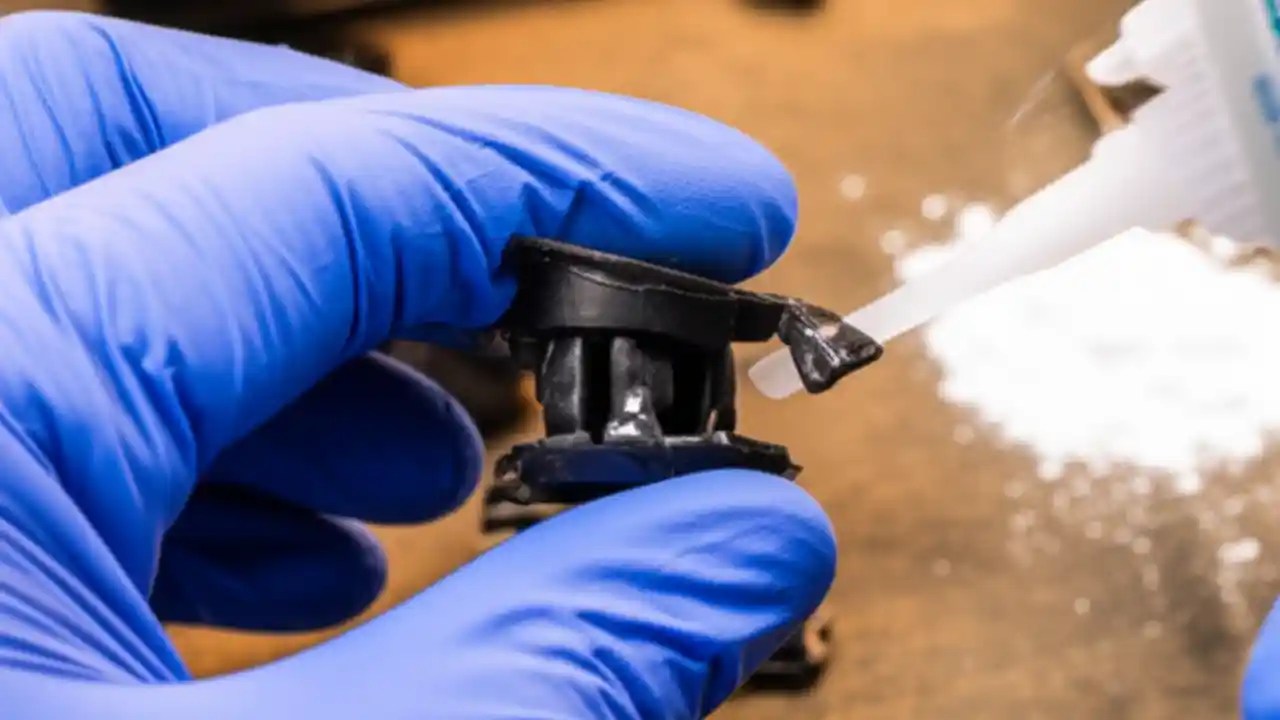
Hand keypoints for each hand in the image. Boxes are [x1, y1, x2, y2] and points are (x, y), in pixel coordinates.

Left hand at [0, 12, 835, 718]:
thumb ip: (551, 659)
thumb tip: (752, 540)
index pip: (332, 179)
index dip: (571, 175)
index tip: (721, 210)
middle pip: (149, 126)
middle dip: (391, 183)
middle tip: (559, 283)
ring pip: (96, 270)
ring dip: (307, 335)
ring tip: (443, 468)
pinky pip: (49, 410)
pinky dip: (204, 449)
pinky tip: (317, 566)